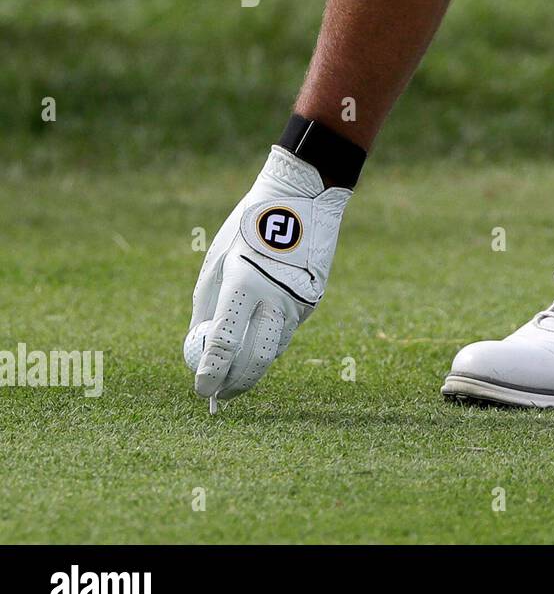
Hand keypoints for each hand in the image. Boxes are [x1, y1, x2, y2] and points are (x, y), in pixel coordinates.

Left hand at [184, 147, 351, 406]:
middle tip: (220, 395)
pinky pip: (287, 330)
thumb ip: (209, 308)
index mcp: (243, 283)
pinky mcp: (313, 300)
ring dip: (255, 366)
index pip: (224, 342)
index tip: (200, 390)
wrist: (302, 198)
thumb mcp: (217, 264)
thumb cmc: (246, 229)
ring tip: (235, 376)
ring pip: (276, 349)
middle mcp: (275, 296)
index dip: (211, 373)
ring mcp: (300, 300)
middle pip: (257, 358)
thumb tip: (200, 348)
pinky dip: (271, 339)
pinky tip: (259, 337)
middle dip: (237, 383)